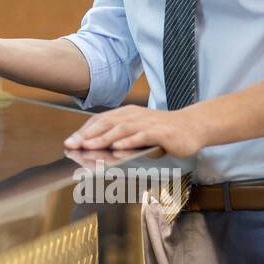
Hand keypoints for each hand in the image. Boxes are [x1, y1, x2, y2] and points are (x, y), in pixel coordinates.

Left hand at [62, 105, 207, 157]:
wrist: (192, 127)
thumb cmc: (163, 131)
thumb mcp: (138, 132)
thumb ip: (121, 138)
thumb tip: (98, 149)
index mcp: (127, 114)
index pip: (101, 120)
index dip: (84, 130)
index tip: (70, 141)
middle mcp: (135, 116)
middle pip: (106, 123)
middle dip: (87, 135)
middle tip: (72, 145)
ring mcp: (147, 123)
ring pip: (121, 129)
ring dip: (103, 138)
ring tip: (88, 146)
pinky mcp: (161, 132)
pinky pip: (142, 136)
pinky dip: (128, 142)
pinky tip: (117, 148)